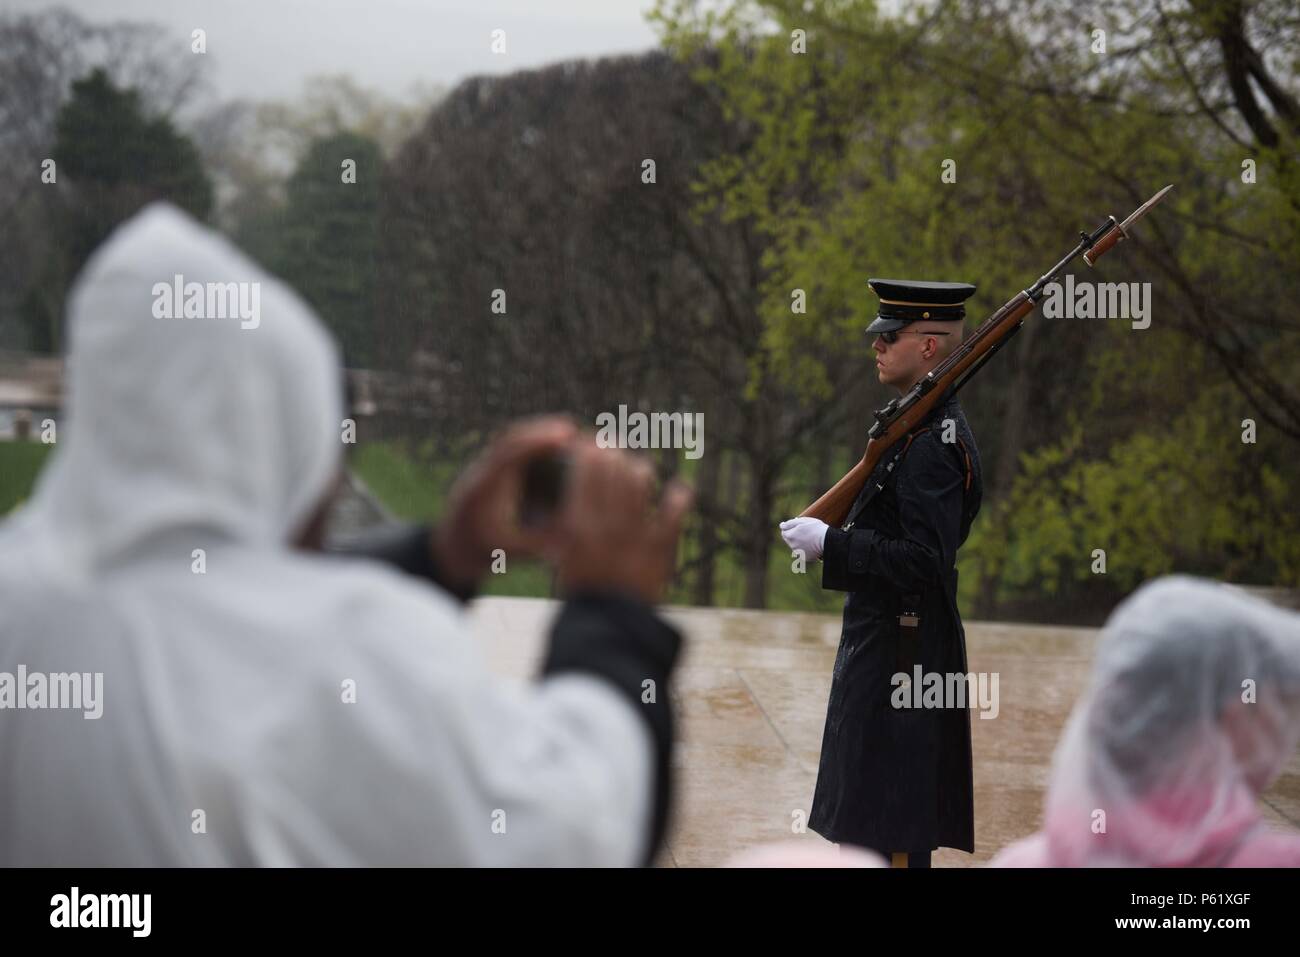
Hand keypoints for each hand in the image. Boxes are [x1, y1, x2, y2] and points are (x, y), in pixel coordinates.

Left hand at [432, 415, 576, 591]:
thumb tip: (573, 534)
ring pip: (508, 439)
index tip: (563, 435)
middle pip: (508, 438)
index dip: (537, 442)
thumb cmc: (482, 551)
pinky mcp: (488, 469)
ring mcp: (482, 468)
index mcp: (484, 488)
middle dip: (539, 429)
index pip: (509, 455)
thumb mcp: (511, 551)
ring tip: (565, 431)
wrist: (452, 547)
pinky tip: (553, 444)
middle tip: (569, 426)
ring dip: (535, 432)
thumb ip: (540, 543)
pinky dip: (529, 442)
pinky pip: (508, 447)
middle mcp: (481, 472)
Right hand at [552, 439, 692, 604]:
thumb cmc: (584, 590)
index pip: (584, 469)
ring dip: (639, 469)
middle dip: (613, 451)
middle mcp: (605, 523)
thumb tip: (572, 493)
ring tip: (638, 469)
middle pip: (612, 467)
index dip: (588, 448)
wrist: (610, 625)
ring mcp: (634, 533)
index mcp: (577, 524)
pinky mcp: (660, 547)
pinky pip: (674, 511)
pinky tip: (680, 490)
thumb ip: (567, 523)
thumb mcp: (564, 554)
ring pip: (639, 481)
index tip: (589, 442)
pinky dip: (679, 496)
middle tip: (614, 447)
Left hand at [779, 517, 827, 560]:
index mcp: (790, 536)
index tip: (797, 526)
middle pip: (789, 540)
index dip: (790, 528)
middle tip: (805, 532)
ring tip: (810, 538)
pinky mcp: (805, 558)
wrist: (827, 540)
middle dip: (794, 535)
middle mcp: (792, 546)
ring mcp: (798, 553)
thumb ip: (789, 523)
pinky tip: (812, 545)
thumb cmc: (815, 528)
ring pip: (796, 546)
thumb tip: (781, 525)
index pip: (784, 532)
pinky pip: (802, 553)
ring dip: (800, 542)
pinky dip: (805, 549)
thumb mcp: (802, 521)